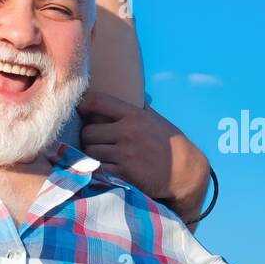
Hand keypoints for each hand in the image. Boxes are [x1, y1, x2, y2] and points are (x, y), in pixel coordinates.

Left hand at [78, 91, 209, 222]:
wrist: (185, 171)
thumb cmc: (169, 143)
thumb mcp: (155, 119)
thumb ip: (138, 107)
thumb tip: (128, 90)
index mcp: (134, 115)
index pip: (98, 102)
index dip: (82, 104)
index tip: (79, 109)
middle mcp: (128, 132)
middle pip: (88, 131)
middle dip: (87, 137)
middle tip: (92, 141)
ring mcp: (126, 154)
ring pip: (90, 151)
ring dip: (90, 154)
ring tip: (98, 154)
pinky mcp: (125, 173)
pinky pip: (98, 169)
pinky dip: (96, 169)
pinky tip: (102, 168)